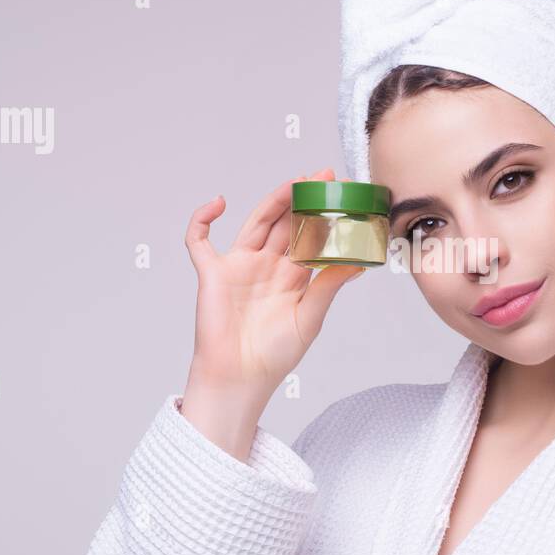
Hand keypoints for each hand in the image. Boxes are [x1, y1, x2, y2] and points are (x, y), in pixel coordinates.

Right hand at [182, 168, 363, 398]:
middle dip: (303, 199)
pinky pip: (199, 241)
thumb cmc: (274, 354)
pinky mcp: (212, 273)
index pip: (310, 236)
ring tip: (295, 181)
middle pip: (286, 223)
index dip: (324, 215)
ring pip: (256, 223)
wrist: (241, 377)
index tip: (343, 197)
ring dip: (273, 200)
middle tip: (324, 177)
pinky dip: (202, 219)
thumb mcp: (309, 318)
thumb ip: (327, 286)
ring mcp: (239, 266)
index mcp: (292, 276)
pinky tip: (219, 202)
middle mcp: (267, 265)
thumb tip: (355, 261)